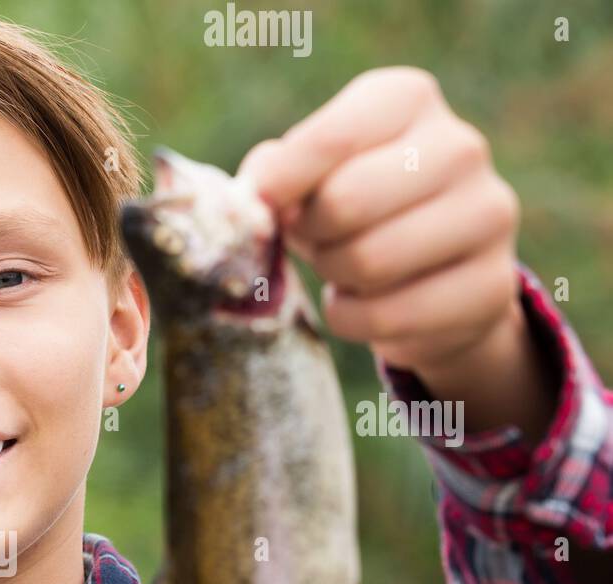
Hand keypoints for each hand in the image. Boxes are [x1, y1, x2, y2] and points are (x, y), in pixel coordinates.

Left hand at [237, 67, 555, 443]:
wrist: (433, 278)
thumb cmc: (353, 214)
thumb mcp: (310, 178)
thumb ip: (276, 173)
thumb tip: (256, 193)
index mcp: (407, 99)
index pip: (332, 137)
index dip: (282, 182)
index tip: (264, 204)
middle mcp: (460, 146)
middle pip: (345, 203)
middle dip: (313, 235)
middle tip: (318, 241)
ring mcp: (488, 215)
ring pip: (368, 262)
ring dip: (335, 277)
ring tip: (346, 268)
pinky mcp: (491, 286)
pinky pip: (384, 317)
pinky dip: (353, 319)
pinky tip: (368, 304)